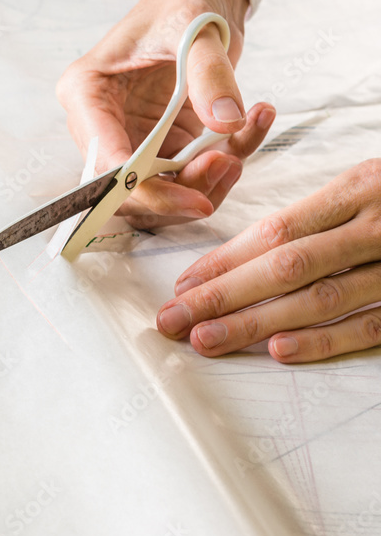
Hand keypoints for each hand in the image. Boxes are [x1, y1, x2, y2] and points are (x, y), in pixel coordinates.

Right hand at [57, 0, 274, 228]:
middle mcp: (101, 123)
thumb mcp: (196, 31)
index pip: (106, 160)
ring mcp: (132, 137)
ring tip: (242, 143)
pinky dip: (229, 159)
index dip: (146, 188)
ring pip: (159, 191)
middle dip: (178, 192)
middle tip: (227, 166)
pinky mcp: (162, 144)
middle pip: (128, 187)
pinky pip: (190, 173)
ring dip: (205, 183)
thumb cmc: (182, 3)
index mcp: (87, 93)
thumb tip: (227, 124)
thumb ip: (210, 76)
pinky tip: (256, 120)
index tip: (193, 197)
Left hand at [156, 159, 380, 362]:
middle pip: (286, 266)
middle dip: (222, 296)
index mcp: (358, 189)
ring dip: (257, 322)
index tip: (182, 286)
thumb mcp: (368, 186)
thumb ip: (316, 215)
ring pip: (320, 298)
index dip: (223, 261)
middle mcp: (377, 227)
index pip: (275, 230)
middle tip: (175, 319)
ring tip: (208, 338)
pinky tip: (278, 349)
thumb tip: (240, 257)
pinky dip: (323, 340)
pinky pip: (369, 326)